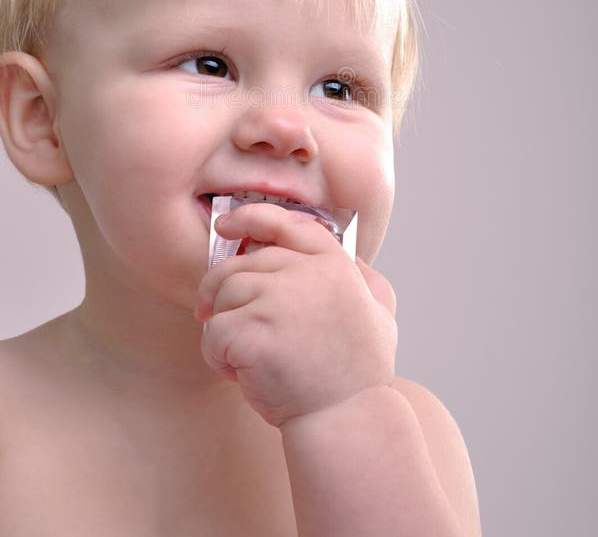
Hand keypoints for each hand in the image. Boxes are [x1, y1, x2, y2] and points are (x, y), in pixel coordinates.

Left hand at [194, 203, 397, 426]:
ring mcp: (278, 300)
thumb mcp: (380, 312)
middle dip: (221, 290)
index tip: (227, 224)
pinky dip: (217, 356)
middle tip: (213, 313)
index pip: (284, 223)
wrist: (347, 418)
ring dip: (223, 327)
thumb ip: (365, 279)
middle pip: (242, 264)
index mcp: (333, 264)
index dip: (250, 219)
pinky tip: (241, 374)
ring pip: (224, 295)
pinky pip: (214, 332)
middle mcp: (305, 273)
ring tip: (245, 356)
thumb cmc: (359, 372)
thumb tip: (353, 260)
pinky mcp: (252, 332)